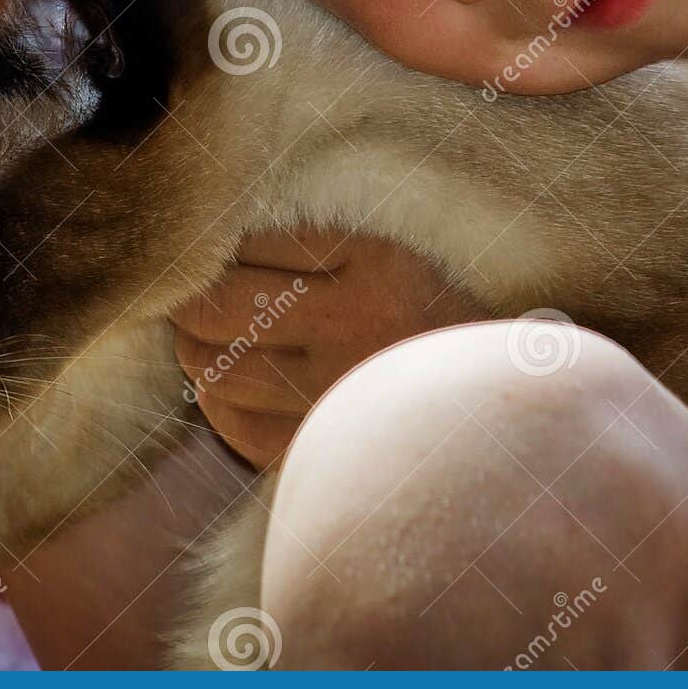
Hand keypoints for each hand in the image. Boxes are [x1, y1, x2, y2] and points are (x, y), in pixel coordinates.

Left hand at [170, 228, 486, 469]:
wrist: (503, 414)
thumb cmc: (438, 326)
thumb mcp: (399, 259)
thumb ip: (321, 245)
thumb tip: (224, 241)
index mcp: (379, 261)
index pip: (258, 240)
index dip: (220, 245)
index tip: (209, 248)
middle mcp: (354, 323)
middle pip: (222, 304)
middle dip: (189, 297)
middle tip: (184, 293)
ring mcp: (334, 392)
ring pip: (217, 366)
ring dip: (195, 349)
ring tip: (200, 337)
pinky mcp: (322, 447)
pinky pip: (234, 425)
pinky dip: (215, 403)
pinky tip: (225, 386)